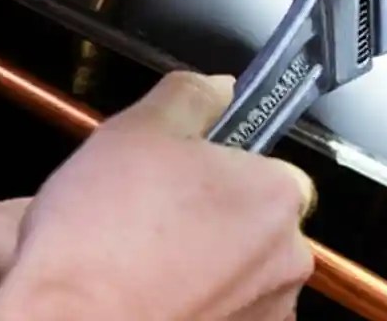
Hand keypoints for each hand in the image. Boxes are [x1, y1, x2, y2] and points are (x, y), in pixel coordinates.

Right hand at [0, 72, 316, 320]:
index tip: (183, 179)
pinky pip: (225, 313)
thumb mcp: (136, 132)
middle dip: (214, 221)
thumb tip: (216, 88)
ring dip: (206, 267)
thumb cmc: (99, 240)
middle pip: (257, 224)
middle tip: (152, 220)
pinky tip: (151, 298)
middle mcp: (287, 258)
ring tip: (143, 263)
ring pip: (241, 274)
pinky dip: (197, 306)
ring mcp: (268, 310)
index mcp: (277, 193)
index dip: (221, 172)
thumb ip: (188, 98)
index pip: (270, 170)